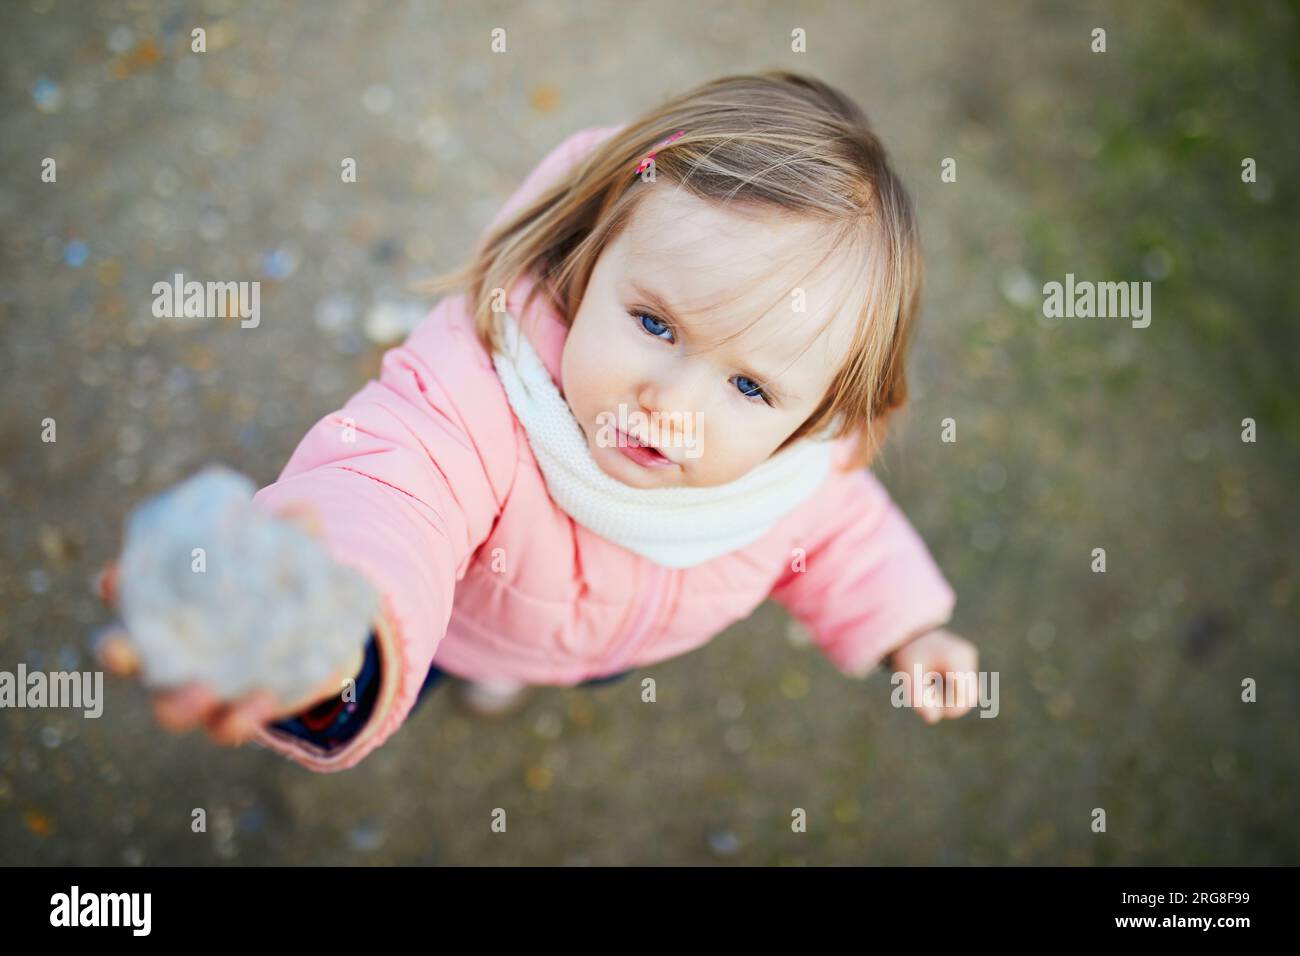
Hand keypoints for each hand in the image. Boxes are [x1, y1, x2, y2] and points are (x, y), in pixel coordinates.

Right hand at [93, 502, 364, 746]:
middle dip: (119, 653)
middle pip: (129, 658)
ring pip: (170, 707)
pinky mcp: (236, 712)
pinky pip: (227, 725)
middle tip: (120, 647)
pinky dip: (240, 717)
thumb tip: (300, 513)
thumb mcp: (294, 551)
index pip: (132, 590)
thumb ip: (294, 531)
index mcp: (177, 601)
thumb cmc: (289, 581)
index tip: (114, 578)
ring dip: (179, 702)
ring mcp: (201, 687)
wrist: (327, 639)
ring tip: (202, 691)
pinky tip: (261, 701)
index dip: (116, 584)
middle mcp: (176, 650)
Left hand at [887, 628, 978, 724]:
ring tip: (930, 684)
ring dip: (950, 697)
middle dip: (950, 704)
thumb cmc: (907, 654)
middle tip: (928, 696)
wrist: (908, 632)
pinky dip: (950, 689)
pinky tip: (935, 679)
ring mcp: (969, 658)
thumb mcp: (908, 675)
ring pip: (967, 693)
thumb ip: (918, 697)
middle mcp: (968, 657)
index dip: (949, 710)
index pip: (964, 699)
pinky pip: (964, 685)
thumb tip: (932, 719)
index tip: (930, 705)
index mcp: (957, 660)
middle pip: (969, 698)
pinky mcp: (967, 661)